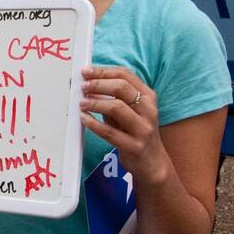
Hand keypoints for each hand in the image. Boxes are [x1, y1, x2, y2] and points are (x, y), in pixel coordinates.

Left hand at [80, 65, 170, 184]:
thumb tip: (87, 84)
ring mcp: (143, 128)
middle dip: (98, 84)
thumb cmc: (135, 131)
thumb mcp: (129, 110)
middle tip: (82, 87)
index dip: (103, 71)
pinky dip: (93, 124)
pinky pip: (110, 132)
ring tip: (81, 103)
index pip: (125, 75)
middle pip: (121, 87)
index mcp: (148, 96)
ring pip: (116, 107)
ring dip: (95, 102)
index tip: (85, 71)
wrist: (152, 162)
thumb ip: (113, 97)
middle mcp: (149, 109)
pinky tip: (83, 119)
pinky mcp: (134, 146)